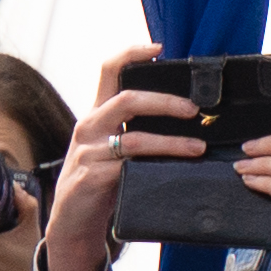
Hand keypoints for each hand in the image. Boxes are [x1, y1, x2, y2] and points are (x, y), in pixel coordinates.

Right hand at [44, 45, 196, 270]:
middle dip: (165, 102)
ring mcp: (88, 153)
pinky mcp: (91, 179)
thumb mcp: (114, 148)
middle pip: (126, 99)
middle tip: (194, 111)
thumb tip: (189, 117)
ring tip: (198, 148)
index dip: (132, 54)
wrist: (72, 223)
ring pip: (134, 138)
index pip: (109, 71)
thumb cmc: (101, 181)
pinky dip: (156, 166)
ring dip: (171, 142)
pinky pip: (128, 167)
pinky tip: (175, 170)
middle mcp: (90, 127)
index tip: (158, 47)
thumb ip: (138, 129)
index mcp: (98, 114)